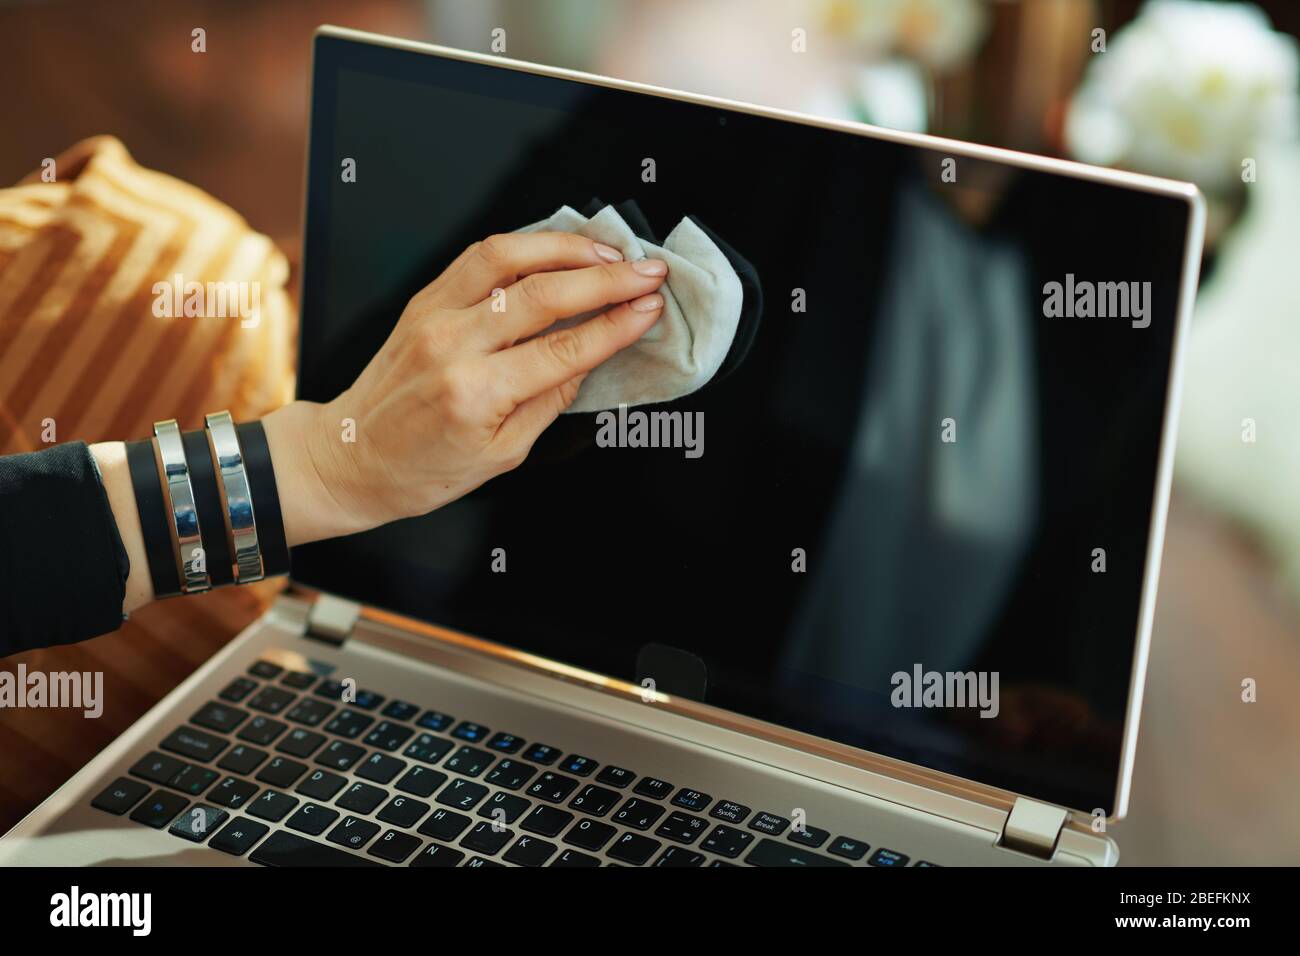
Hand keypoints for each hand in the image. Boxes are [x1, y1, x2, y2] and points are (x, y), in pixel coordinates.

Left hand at [263, 232, 667, 544]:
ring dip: (566, 246)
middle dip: (607, 278)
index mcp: (475, 394)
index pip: (565, 348)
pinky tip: (557, 246)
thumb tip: (590, 357)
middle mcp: (453, 346)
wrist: (350, 456)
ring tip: (609, 251)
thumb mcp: (502, 454)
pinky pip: (479, 256)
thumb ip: (549, 402)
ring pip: (508, 257)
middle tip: (648, 271)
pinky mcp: (424, 299)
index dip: (616, 323)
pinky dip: (525, 244)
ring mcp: (433, 315)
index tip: (651, 307)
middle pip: (544, 293)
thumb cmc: (422, 468)